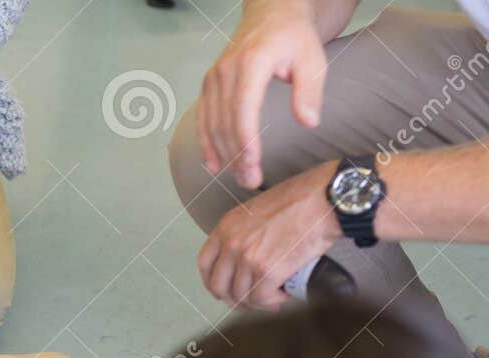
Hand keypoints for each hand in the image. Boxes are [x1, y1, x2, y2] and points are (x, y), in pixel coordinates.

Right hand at [198, 2, 326, 187]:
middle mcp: (226, 71)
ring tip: (238, 177)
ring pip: (212, 124)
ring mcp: (213, 78)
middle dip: (236, 156)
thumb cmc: (293, 36)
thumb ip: (310, 90)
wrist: (271, 12)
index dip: (245, 140)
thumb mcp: (312, 57)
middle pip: (225, 122)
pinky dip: (206, 143)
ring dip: (223, 155)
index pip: (243, 109)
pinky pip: (203, 119)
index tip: (253, 163)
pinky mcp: (208, 84)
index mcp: (251, 63)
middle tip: (250, 181)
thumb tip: (309, 121)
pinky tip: (214, 164)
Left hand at [198, 161, 339, 308]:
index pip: (205, 264)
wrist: (326, 198)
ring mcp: (248, 258)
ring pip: (241, 296)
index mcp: (226, 227)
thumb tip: (246, 261)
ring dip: (257, 301)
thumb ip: (244, 233)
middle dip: (234, 298)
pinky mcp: (268, 272)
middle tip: (251, 300)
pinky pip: (261, 299)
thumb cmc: (301, 199)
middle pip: (219, 286)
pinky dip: (273, 301)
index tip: (223, 289)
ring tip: (274, 295)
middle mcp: (232, 243)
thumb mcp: (258, 210)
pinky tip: (283, 294)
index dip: (213, 282)